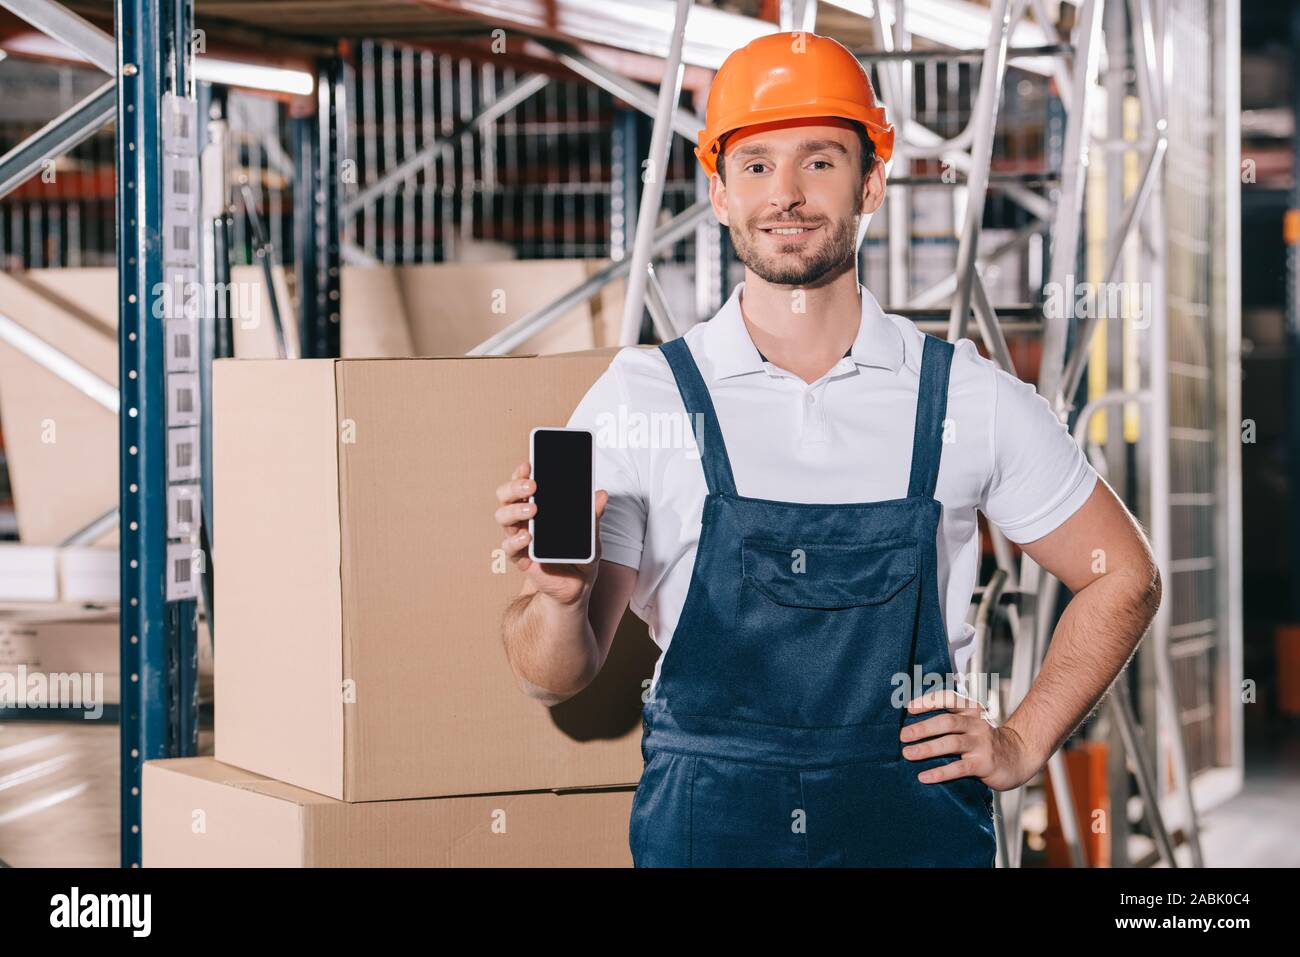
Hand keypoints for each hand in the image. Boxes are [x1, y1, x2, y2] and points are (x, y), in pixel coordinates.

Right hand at [494, 461, 608, 606]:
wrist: (577, 586)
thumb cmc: (581, 554)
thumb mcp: (592, 534)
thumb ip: (593, 515)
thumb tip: (600, 495)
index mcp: (539, 505)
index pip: (524, 483)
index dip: (522, 472)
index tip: (528, 464)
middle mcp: (525, 518)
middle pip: (506, 496)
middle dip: (514, 486)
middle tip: (531, 485)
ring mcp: (520, 537)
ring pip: (503, 517)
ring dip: (515, 510)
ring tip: (533, 509)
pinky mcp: (520, 557)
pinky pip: (509, 546)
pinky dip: (516, 540)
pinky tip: (528, 537)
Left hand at [900, 689, 1039, 790]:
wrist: (1018, 757)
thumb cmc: (984, 740)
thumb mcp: (970, 723)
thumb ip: (949, 719)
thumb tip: (911, 723)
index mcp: (971, 709)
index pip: (949, 698)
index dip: (928, 701)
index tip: (909, 708)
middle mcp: (977, 723)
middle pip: (947, 722)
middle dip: (922, 728)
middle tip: (903, 735)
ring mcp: (982, 743)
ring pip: (952, 743)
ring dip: (927, 748)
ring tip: (908, 754)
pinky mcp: (985, 764)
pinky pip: (959, 767)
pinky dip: (940, 772)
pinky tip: (924, 776)